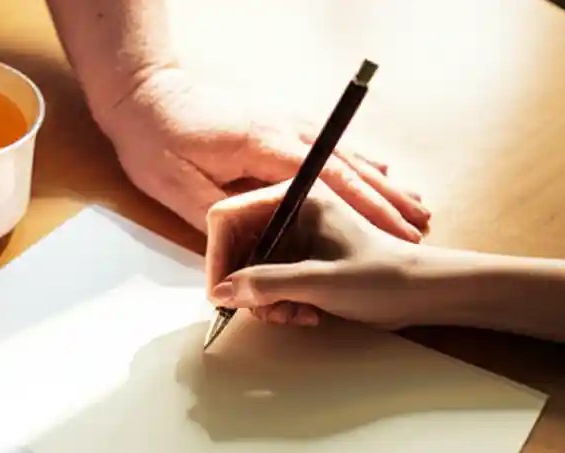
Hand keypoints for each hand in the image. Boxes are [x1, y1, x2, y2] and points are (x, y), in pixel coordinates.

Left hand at [96, 68, 429, 238]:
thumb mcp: (173, 184)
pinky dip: (356, 161)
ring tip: (412, 203)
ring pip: (343, 153)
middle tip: (422, 222)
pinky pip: (327, 144)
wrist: (142, 88)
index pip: (327, 181)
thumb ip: (213, 216)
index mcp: (261, 146)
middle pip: (348, 166)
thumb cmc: (153, 136)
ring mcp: (281, 122)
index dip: (366, 207)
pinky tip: (376, 170)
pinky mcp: (275, 122)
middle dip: (388, 198)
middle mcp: (281, 129)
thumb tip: (244, 252)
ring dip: (379, 180)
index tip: (395, 229)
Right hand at [206, 181, 429, 327]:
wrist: (425, 292)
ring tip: (293, 316)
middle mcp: (293, 215)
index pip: (230, 218)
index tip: (220, 292)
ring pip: (253, 270)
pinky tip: (304, 314)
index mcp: (296, 200)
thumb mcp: (320, 281)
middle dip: (246, 286)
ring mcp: (298, 239)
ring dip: (264, 300)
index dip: (219, 256)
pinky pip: (272, 282)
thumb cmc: (385, 276)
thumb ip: (266, 284)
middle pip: (239, 248)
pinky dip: (279, 304)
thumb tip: (222, 292)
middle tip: (265, 312)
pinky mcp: (305, 261)